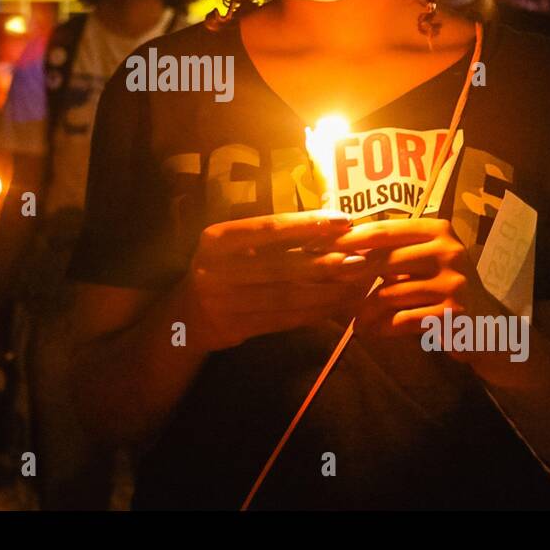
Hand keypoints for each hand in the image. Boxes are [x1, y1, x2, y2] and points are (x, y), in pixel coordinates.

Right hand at [178, 210, 380, 352]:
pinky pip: (283, 320)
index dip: (307, 224)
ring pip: (287, 296)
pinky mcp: (236, 328)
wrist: (186, 316)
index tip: (344, 221)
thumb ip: (271, 237)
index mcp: (217, 239)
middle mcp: (216, 269)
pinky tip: (338, 305)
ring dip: (328, 291)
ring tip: (359, 284)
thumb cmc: (221, 268)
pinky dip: (314, 313)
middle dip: (326, 262)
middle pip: (281, 265)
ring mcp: (224, 302)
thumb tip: (328, 223)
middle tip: (363, 259)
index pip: (268, 228)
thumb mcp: (233, 245)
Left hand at [341, 218, 507, 364]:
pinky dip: (384, 327)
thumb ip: (393, 253)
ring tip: (357, 321)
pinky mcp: (453, 313)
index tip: (324, 248)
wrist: (488, 327)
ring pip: (390, 293)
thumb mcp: (424, 262)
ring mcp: (454, 282)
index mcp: (439, 230)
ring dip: (367, 310)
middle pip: (385, 261)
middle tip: (334, 288)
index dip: (352, 239)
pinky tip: (375, 331)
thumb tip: (340, 248)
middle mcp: (449, 250)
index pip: (386, 230)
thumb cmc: (445, 289)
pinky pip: (403, 319)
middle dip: (354, 277)